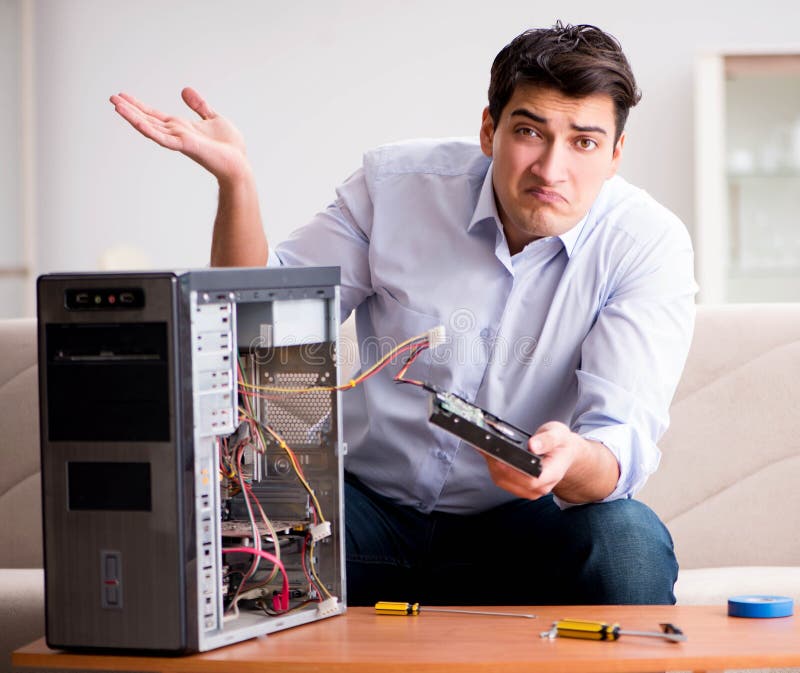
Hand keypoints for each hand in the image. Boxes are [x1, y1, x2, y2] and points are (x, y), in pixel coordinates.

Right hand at [109, 88, 248, 184]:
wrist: (240, 164)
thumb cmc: (230, 147)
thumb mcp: (214, 118)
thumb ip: (199, 106)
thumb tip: (184, 90)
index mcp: (181, 127)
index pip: (155, 115)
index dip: (139, 106)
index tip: (123, 96)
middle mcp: (176, 134)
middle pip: (148, 119)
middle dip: (130, 110)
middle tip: (111, 98)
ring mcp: (179, 140)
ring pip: (151, 127)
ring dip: (133, 117)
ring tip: (115, 105)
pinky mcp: (186, 146)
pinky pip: (163, 138)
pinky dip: (149, 129)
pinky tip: (136, 121)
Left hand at [482, 421, 619, 503]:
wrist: (564, 454)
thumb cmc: (561, 444)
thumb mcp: (559, 434)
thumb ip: (547, 439)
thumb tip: (533, 445)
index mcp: (552, 474)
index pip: (529, 479)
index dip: (511, 470)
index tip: (498, 456)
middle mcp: (540, 486)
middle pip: (510, 480)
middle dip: (495, 463)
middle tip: (486, 446)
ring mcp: (529, 489)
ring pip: (502, 481)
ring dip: (492, 465)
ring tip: (486, 447)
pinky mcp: (520, 487)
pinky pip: (502, 479)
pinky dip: (493, 466)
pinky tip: (490, 454)